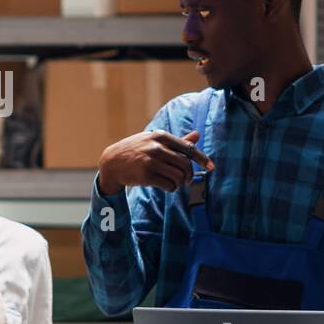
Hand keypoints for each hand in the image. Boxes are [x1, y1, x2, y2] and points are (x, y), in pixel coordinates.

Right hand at [98, 129, 213, 195]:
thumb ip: (176, 141)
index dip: (202, 158)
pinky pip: (169, 185)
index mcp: (160, 136)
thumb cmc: (137, 151)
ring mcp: (150, 161)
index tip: (211, 167)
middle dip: (189, 176)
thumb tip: (197, 135)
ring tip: (174, 184)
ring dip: (180, 184)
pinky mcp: (146, 175)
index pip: (188, 148)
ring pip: (178, 176)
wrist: (112, 162)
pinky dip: (171, 188)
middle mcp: (156, 147)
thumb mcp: (154, 142)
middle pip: (185, 164)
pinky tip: (166, 186)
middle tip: (186, 181)